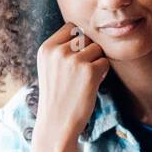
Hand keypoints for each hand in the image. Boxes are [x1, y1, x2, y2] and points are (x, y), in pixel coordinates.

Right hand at [34, 22, 109, 144]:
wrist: (57, 124)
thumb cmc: (57, 96)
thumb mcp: (49, 68)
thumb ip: (60, 49)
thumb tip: (83, 33)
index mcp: (46, 48)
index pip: (70, 27)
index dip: (78, 40)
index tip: (76, 56)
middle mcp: (58, 51)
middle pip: (85, 37)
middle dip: (88, 52)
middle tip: (82, 72)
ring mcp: (74, 60)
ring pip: (96, 48)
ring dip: (96, 62)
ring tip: (86, 79)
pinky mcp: (89, 71)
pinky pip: (105, 62)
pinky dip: (102, 73)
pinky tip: (92, 85)